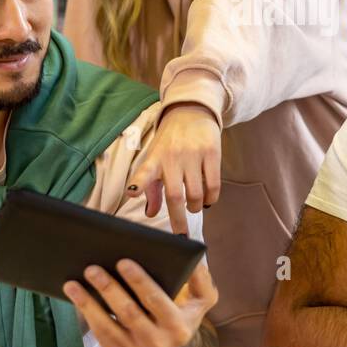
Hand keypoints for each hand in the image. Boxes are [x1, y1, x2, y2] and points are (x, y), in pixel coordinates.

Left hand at [63, 261, 217, 346]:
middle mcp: (160, 344)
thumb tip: (194, 260)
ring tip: (73, 283)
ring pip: (109, 327)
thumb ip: (201, 279)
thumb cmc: (183, 316)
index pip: (156, 300)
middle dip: (109, 288)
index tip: (122, 261)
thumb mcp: (201, 301)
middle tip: (92, 268)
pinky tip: (76, 299)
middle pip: (128, 312)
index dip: (139, 280)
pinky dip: (87, 317)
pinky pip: (101, 337)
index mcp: (179, 326)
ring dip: (88, 304)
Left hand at [125, 103, 221, 233]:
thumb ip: (152, 188)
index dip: (139, 184)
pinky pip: (213, 185)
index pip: (144, 172)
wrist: (191, 111)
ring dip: (195, 207)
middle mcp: (172, 157)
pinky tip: (207, 200)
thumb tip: (150, 214)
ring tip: (193, 207)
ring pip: (196, 193)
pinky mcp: (211, 152)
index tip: (132, 193)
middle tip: (181, 234)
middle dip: (178, 220)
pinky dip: (211, 198)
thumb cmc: (169, 142)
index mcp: (154, 159)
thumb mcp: (156, 159)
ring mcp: (193, 154)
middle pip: (175, 196)